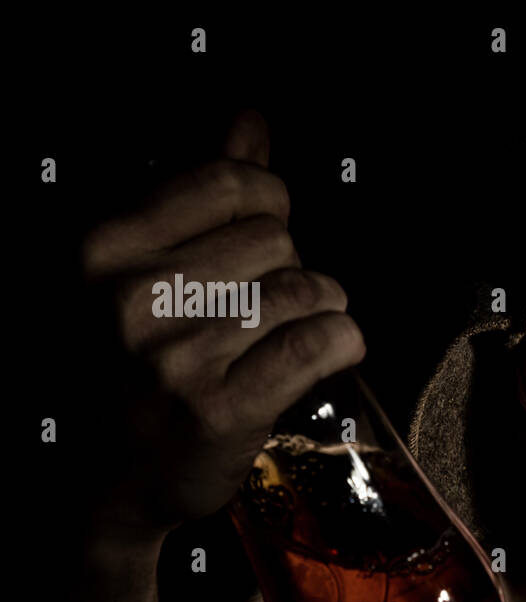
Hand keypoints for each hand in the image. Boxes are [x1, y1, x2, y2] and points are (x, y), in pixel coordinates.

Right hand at [78, 109, 364, 542]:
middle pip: (279, 238)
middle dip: (292, 269)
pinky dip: (343, 344)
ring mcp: (177, 355)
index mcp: (106, 249)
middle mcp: (132, 297)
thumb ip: (201, 192)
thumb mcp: (142, 271)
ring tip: (294, 335)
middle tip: (269, 309)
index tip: (265, 241)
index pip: (233, 184)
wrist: (106, 480)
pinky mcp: (223, 406)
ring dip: (322, 310)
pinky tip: (329, 353)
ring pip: (308, 289)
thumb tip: (251, 122)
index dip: (271, 207)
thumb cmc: (131, 367)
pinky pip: (321, 342)